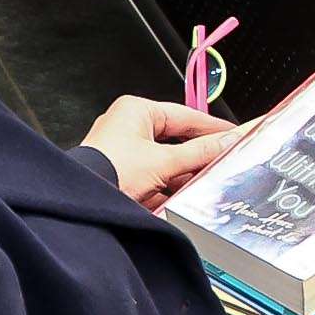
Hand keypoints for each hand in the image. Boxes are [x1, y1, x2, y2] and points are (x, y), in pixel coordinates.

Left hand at [83, 96, 237, 201]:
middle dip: (197, 156)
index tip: (233, 134)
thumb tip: (227, 141)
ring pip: (164, 160)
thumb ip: (201, 151)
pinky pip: (151, 176)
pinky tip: (179, 196)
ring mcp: (121, 151)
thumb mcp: (165, 162)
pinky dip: (166, 186)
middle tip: (221, 161)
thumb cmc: (107, 173)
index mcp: (136, 111)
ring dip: (182, 174)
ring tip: (201, 183)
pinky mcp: (119, 174)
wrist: (82, 204)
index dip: (213, 127)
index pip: (186, 116)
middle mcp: (126, 126)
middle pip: (176, 140)